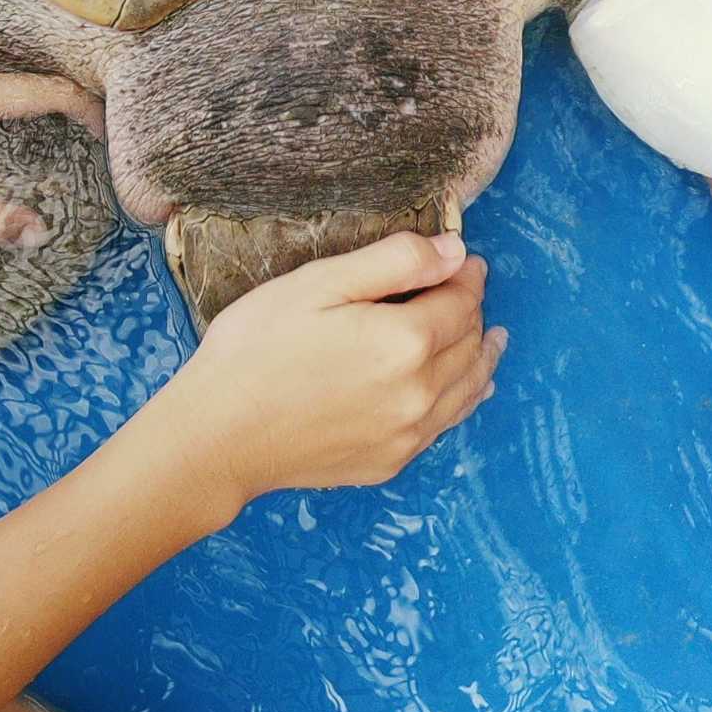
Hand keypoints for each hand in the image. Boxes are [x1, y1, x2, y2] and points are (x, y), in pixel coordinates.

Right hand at [152, 231, 503, 512]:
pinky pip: (445, 424)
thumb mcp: (318, 284)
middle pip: (469, 341)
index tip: (465, 259)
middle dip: (473, 310)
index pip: (460, 299)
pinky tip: (467, 390)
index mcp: (405, 340)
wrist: (217, 437)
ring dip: (483, 356)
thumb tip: (453, 251)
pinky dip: (465, 398)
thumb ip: (393, 262)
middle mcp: (419, 391)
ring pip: (468, 387)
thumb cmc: (255, 350)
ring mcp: (407, 433)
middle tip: (466, 289)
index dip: (466, 274)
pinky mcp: (390, 461)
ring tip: (493, 339)